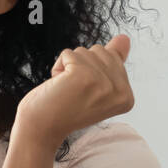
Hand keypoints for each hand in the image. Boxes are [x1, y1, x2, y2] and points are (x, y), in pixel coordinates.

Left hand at [14, 34, 133, 146]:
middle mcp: (121, 92)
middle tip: (74, 93)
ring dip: (68, 68)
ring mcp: (104, 84)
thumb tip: (124, 38)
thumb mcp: (94, 85)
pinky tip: (58, 86)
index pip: (113, 57)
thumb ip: (113, 62)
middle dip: (81, 66)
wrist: (41, 129)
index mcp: (127, 97)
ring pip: (84, 51)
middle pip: (100, 50)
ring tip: (66, 91)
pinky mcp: (85, 75)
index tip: (85, 96)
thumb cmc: (64, 108)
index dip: (92, 71)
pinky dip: (58, 66)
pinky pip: (69, 53)